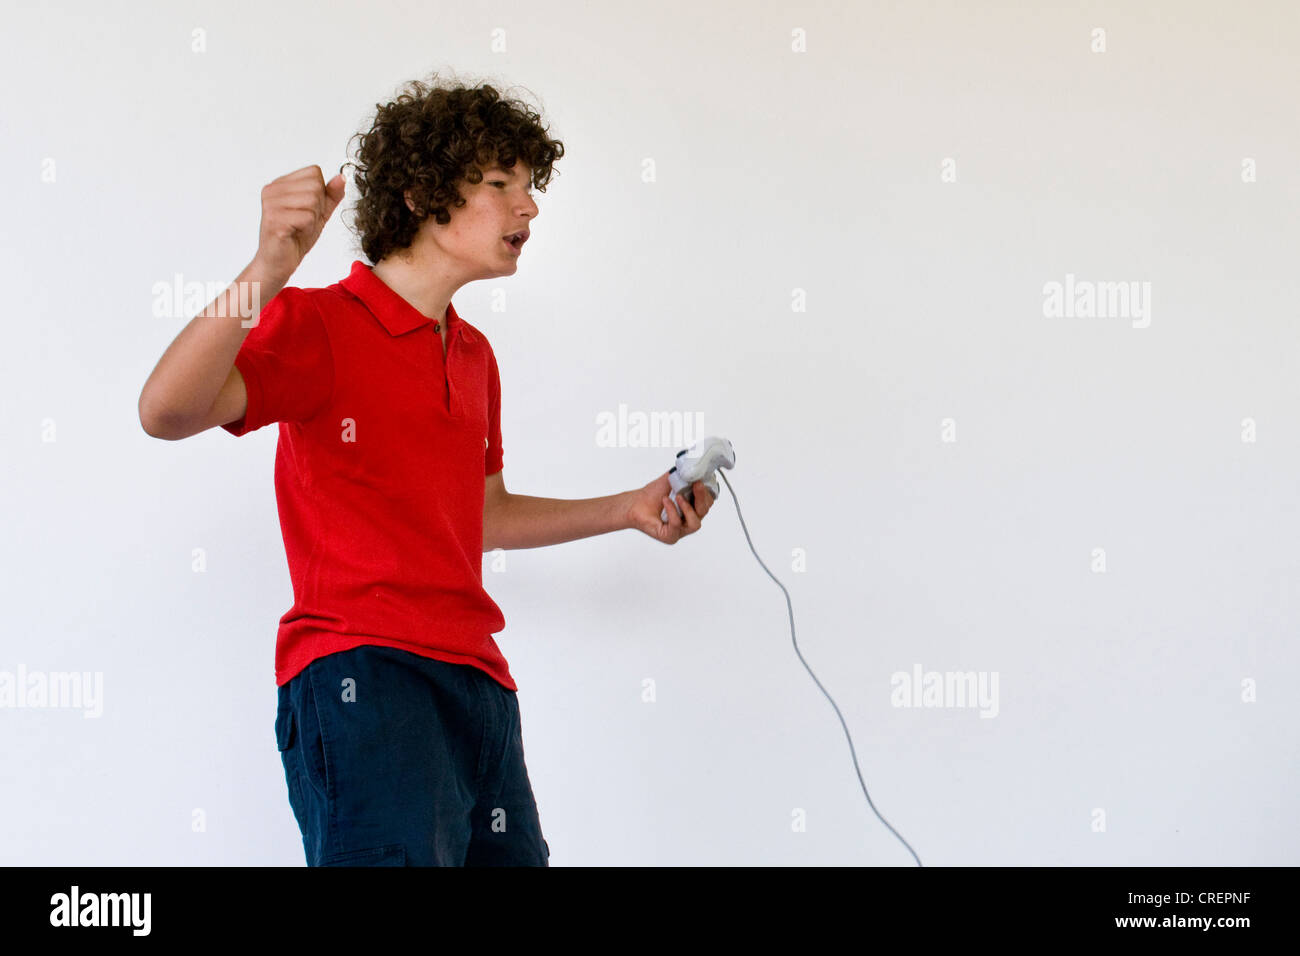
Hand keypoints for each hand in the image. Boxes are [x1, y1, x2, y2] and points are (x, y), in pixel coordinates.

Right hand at [254, 165, 346, 280]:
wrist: (278, 263)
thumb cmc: (296, 237)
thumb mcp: (319, 212)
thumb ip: (330, 195)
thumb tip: (343, 177)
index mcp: (280, 184)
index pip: (314, 172)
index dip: (320, 194)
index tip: (307, 210)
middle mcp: (272, 190)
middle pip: (315, 185)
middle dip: (318, 207)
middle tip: (304, 222)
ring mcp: (271, 204)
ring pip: (312, 200)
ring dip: (312, 219)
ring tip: (299, 227)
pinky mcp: (274, 219)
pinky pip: (307, 217)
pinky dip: (307, 228)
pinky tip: (295, 233)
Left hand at [626, 470, 714, 544]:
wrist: (635, 503)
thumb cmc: (652, 495)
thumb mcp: (671, 480)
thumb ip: (683, 474)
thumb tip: (694, 465)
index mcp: (692, 507)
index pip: (707, 503)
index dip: (706, 492)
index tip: (701, 481)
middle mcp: (688, 520)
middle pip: (704, 512)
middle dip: (701, 498)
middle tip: (696, 485)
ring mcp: (680, 530)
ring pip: (695, 523)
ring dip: (688, 508)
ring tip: (679, 497)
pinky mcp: (669, 536)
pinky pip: (676, 525)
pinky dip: (672, 512)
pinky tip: (665, 501)